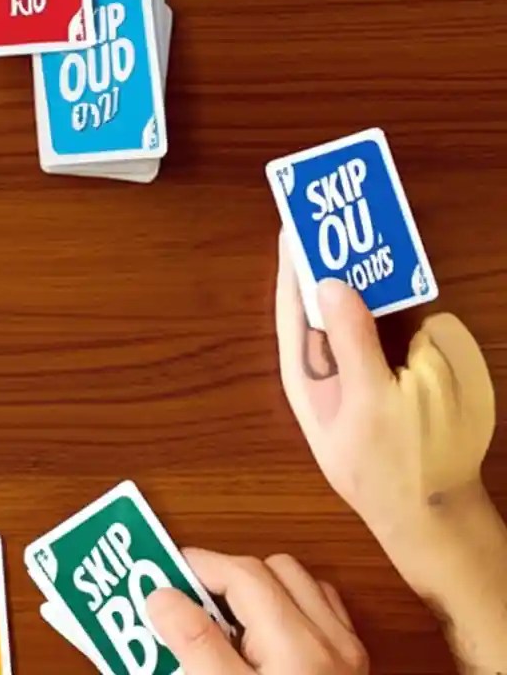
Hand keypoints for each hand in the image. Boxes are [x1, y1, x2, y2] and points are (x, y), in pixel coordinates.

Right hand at [148, 549, 367, 673]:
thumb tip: (163, 596)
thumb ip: (197, 647)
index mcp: (299, 645)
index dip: (196, 565)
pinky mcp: (350, 672)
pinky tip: (260, 637)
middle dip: (224, 575)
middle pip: (271, 571)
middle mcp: (331, 641)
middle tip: (182, 599)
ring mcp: (346, 656)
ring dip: (257, 590)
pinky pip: (319, 616)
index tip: (159, 574)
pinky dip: (286, 611)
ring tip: (218, 617)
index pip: (242, 573)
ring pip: (299, 589)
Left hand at [275, 240, 495, 538]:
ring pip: (348, 312)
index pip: (291, 307)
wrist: (434, 513)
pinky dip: (383, 299)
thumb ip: (353, 342)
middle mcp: (323, 368)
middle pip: (317, 304)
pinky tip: (393, 273)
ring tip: (360, 228)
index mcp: (305, 375)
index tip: (293, 222)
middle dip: (322, 261)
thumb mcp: (375, 401)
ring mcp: (355, 370)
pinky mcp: (386, 374)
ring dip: (354, 275)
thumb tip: (332, 285)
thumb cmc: (400, 465)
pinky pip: (378, 328)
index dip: (292, 265)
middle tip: (331, 210)